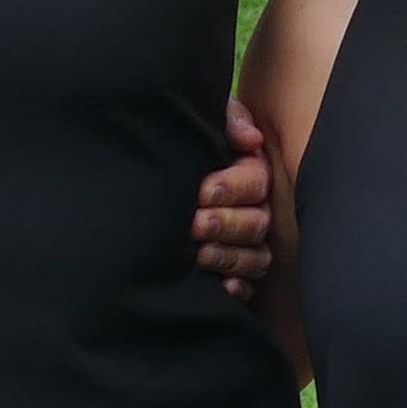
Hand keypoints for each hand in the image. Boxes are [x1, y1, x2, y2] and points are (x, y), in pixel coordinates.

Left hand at [192, 100, 278, 296]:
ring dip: (229, 256)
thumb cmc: (181, 149)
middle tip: (196, 225)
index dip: (232, 188)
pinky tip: (221, 286)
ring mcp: (247, 245)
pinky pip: (249, 286)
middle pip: (257, 222)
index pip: (255, 182)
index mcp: (248, 174)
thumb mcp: (203, 126)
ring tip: (199, 255)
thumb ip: (228, 120)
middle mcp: (255, 210)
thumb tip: (251, 139)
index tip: (203, 191)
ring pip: (255, 256)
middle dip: (227, 224)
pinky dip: (238, 287)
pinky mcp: (236, 274)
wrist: (149, 178)